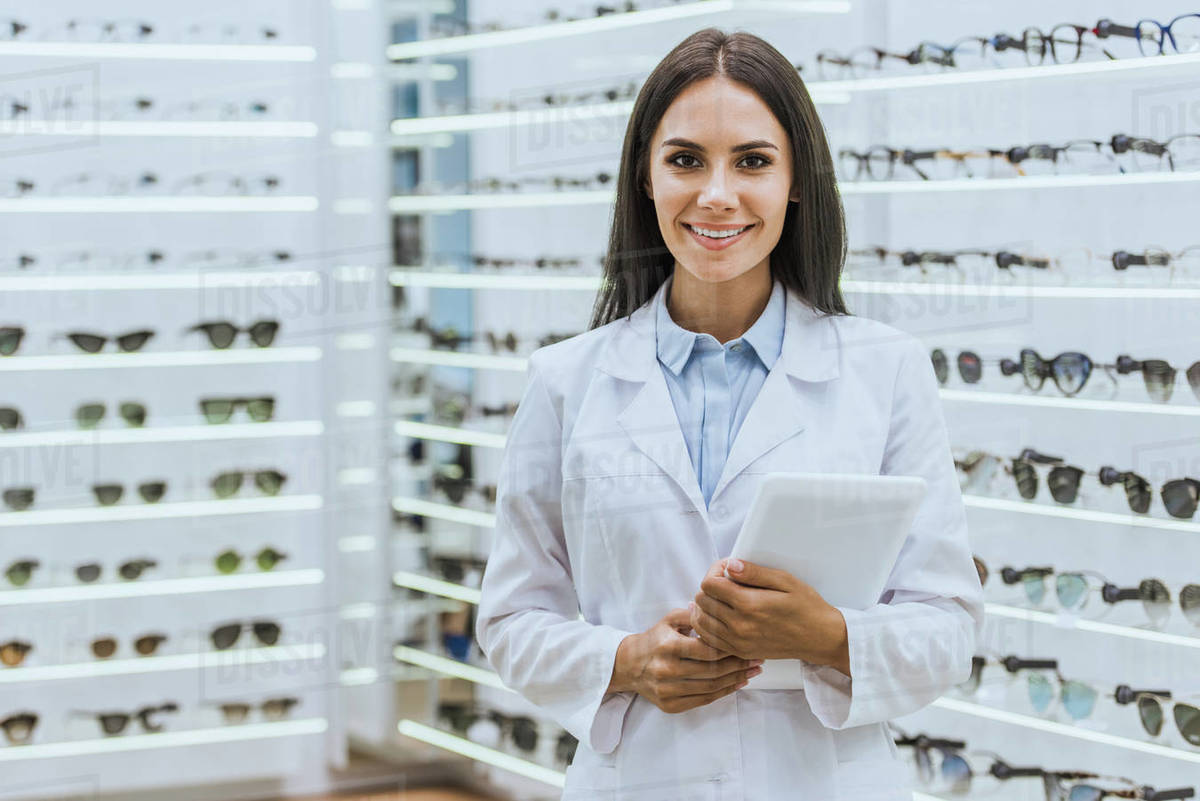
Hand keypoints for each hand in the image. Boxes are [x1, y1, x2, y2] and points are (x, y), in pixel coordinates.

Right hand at [607, 608, 763, 713]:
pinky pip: (702, 700)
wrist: (629, 665)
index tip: (749, 644)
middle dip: (738, 665)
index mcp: (668, 645)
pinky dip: (723, 693)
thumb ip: (693, 615)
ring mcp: (667, 690)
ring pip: (710, 688)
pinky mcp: (669, 705)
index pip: (707, 650)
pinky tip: (737, 684)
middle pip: (712, 670)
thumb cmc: (655, 639)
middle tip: (757, 659)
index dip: (731, 648)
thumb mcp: (669, 620)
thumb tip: (717, 610)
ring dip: (735, 680)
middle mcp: (666, 670)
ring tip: (752, 672)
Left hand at [690, 558, 849, 674]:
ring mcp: (738, 642)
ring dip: (705, 606)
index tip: (727, 569)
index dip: (715, 571)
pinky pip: (710, 640)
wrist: (820, 638)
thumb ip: (754, 573)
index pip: (709, 584)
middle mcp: (740, 626)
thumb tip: (730, 565)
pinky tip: (719, 616)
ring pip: (701, 622)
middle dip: (709, 586)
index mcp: (750, 605)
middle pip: (702, 601)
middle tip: (725, 581)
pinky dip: (708, 626)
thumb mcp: (785, 581)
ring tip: (720, 598)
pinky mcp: (740, 652)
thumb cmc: (806, 607)